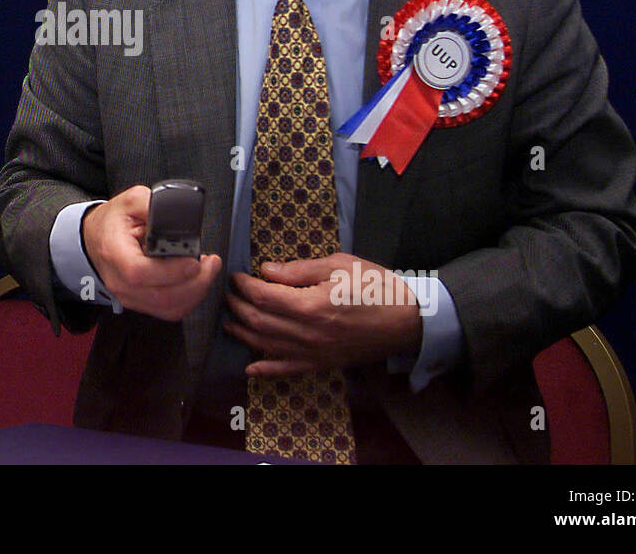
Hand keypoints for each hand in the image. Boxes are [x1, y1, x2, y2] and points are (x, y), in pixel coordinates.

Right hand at [81, 185, 220, 320]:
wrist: (95, 238)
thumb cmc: (114, 221)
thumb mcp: (131, 201)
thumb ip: (154, 204)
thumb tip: (179, 213)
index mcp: (115, 253)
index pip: (141, 273)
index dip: (172, 270)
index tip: (195, 260)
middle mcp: (120, 282)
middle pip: (161, 297)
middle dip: (196, 283)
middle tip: (211, 264)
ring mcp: (129, 297)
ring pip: (169, 309)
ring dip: (196, 292)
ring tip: (207, 271)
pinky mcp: (140, 303)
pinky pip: (169, 311)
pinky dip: (189, 299)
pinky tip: (196, 281)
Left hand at [224, 253, 421, 375]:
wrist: (407, 320)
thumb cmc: (375, 286)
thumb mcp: (339, 265)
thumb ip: (299, 270)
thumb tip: (266, 271)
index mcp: (311, 305)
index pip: (263, 296)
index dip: (243, 286)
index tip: (236, 276)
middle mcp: (307, 333)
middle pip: (258, 321)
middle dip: (238, 306)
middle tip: (228, 295)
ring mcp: (314, 352)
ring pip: (266, 346)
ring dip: (243, 334)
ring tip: (229, 321)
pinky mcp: (322, 364)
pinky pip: (287, 370)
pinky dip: (266, 369)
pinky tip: (249, 367)